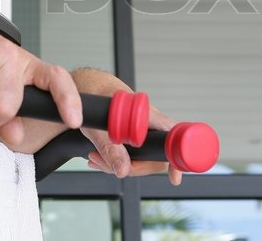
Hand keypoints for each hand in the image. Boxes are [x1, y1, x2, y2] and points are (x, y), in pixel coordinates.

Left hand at [71, 68, 182, 184]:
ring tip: (95, 159)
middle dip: (132, 167)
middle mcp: (148, 122)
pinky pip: (128, 152)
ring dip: (117, 164)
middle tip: (107, 165)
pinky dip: (113, 158)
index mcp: (148, 113)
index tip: (174, 178)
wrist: (85, 83)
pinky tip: (98, 157)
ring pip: (139, 157)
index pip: (172, 137)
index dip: (177, 158)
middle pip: (154, 156)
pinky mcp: (130, 133)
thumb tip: (123, 171)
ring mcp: (140, 128)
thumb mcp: (96, 124)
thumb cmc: (94, 92)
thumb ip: (109, 148)